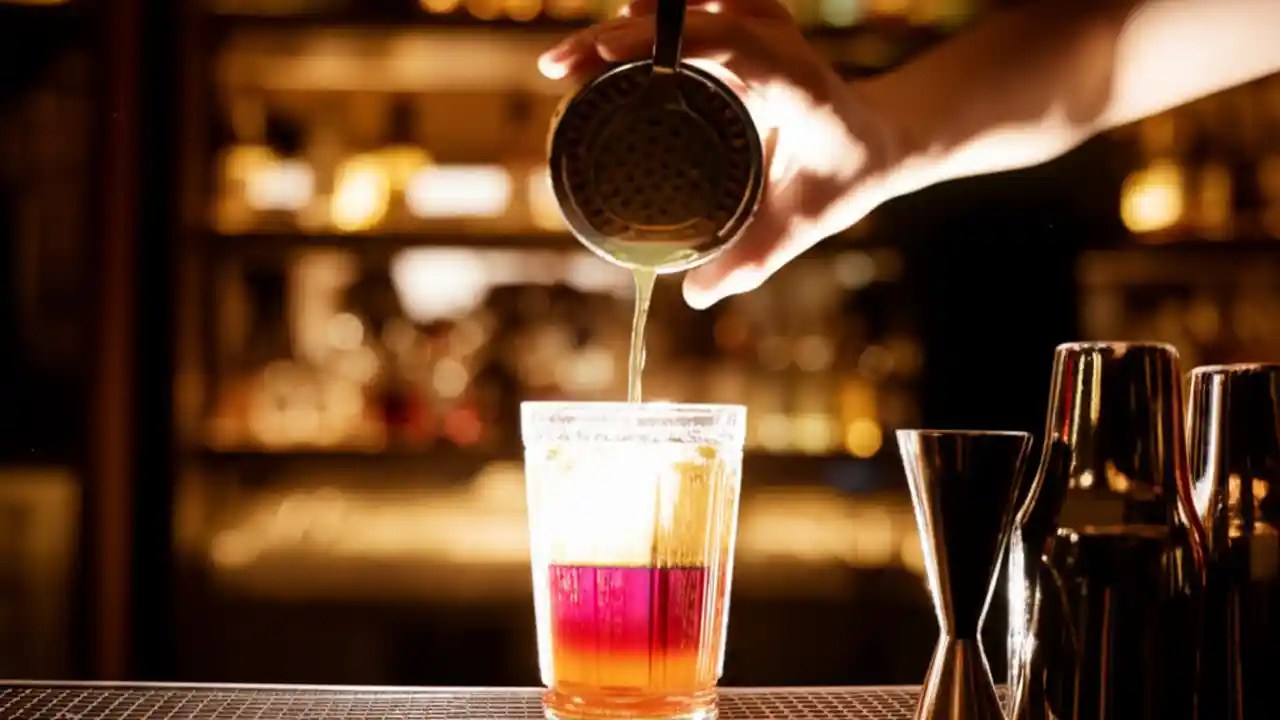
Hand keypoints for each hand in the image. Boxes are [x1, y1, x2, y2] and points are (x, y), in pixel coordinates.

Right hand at [538, 0, 901, 307]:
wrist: (877, 136)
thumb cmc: (841, 178)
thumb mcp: (804, 223)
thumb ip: (752, 260)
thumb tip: (694, 296)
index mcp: (792, 81)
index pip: (723, 41)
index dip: (659, 39)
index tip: (602, 54)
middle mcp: (774, 40)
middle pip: (684, 14)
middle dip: (615, 33)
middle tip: (559, 67)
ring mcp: (758, 23)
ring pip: (680, 4)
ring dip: (625, 24)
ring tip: (574, 62)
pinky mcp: (743, 23)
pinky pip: (686, 10)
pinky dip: (646, 24)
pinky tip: (608, 48)